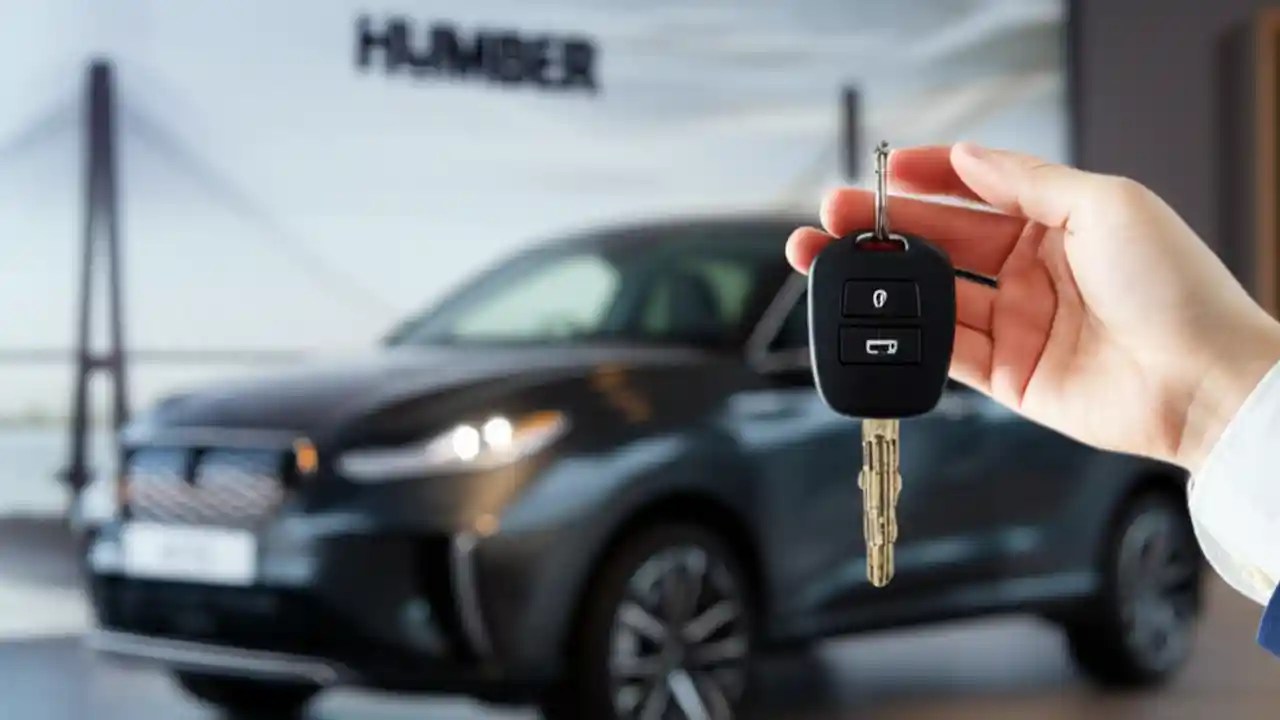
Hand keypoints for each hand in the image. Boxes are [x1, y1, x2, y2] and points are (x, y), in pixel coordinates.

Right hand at [786, 144, 1279, 471]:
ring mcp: (1018, 325)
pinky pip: (943, 352)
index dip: (926, 179)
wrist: (1206, 383)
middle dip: (882, 229)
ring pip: (931, 297)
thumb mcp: (1104, 203)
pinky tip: (869, 317)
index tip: (882, 171)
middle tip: (830, 218)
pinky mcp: (1008, 377)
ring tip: (828, 263)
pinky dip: (905, 336)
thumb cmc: (1176, 287)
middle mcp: (1033, 272)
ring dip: (878, 282)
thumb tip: (965, 154)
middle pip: (940, 244)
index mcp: (1059, 222)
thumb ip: (1027, 180)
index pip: (976, 191)